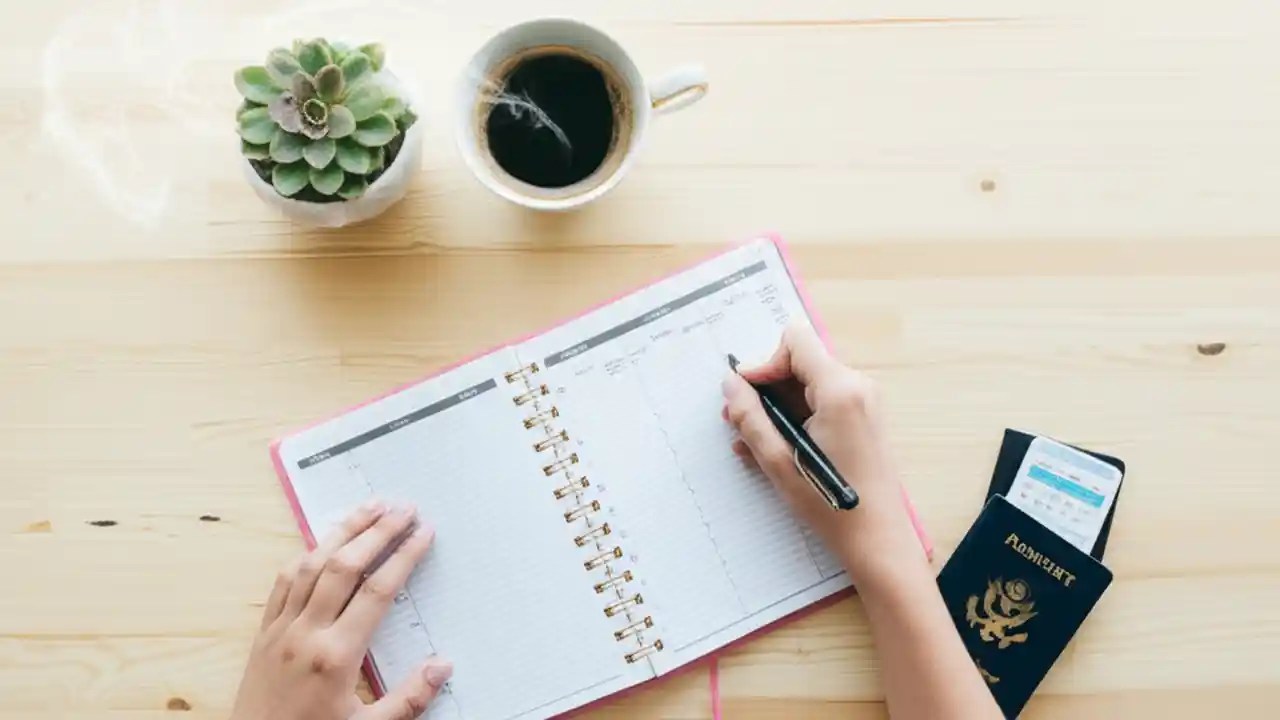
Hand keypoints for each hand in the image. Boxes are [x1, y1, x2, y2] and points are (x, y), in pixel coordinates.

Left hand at [231, 502, 449, 719]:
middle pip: (345, 566)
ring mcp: (281, 630)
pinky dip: (305, 557)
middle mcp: (306, 634)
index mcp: (337, 657)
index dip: (404, 557)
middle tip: (403, 508)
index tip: (423, 533)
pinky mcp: (264, 634)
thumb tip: (442, 665)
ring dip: (342, 532)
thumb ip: (409, 699)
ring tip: (368, 508)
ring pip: (311, 565)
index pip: (378, 592)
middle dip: (377, 531)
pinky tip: (322, 544)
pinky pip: (283, 583)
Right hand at [721, 322, 920, 582]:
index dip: (764, 363)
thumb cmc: (832, 506)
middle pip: (800, 363)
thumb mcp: (779, 462)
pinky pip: (822, 404)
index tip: (744, 395)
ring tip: (750, 441)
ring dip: (777, 408)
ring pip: (808, 385)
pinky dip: (796, 419)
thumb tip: (732, 384)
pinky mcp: (864, 420)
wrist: (879, 541)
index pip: (795, 341)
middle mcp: (857, 387)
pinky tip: (774, 448)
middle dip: (766, 388)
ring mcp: (864, 403)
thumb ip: (751, 417)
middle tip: (738, 420)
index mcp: (840, 390)